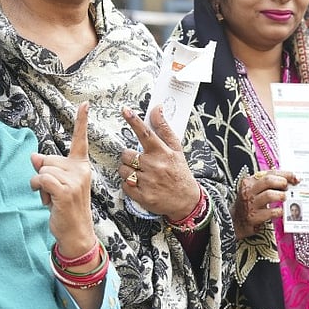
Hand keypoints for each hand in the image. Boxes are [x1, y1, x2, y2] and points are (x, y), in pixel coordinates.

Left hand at [31, 102, 96, 256]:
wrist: (76, 234)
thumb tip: (33, 156)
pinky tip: (46, 200)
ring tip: (51, 199)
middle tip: (53, 194)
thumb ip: (47, 168)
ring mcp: (75, 180)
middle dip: (43, 175)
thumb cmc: (65, 209)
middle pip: (47, 159)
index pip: (80, 140)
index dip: (81, 121)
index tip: (86, 104)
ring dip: (39, 185)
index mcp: (81, 166)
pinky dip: (37, 188)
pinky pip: (41, 179)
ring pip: (42, 170)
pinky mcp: (66, 191)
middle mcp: (81, 170)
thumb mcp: (56, 185)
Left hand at [118, 105, 201, 219]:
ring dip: (128, 171)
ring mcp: (147, 181)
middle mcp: (154, 166)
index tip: (125, 110)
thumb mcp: (176, 149)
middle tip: (139, 162)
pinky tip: (140, 185)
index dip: (134, 121)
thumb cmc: (179, 172)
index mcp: (162, 152)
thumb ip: (164, 129)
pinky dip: (129, 185)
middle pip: (126, 154)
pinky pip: (124, 185)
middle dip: (129, 157)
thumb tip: (157, 108)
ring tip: (141, 174)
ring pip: (122, 170)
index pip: (146, 133)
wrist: (186, 200)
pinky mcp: (141, 196)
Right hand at [230, 169, 300, 238]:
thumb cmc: (249, 204)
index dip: (285, 174)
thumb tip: (288, 180)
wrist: (235, 221)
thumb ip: (267, 184)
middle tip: (288, 188)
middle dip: (282, 183)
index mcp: (250, 181)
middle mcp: (248, 191)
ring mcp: (250, 204)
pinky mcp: (254, 217)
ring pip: (269, 195)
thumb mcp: (254, 190)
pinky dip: (279, 211)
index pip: (269, 173)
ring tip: (284, 199)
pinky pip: (270, 212)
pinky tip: (281, 211)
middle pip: (268, 180)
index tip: (295, 178)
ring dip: (281, 196)